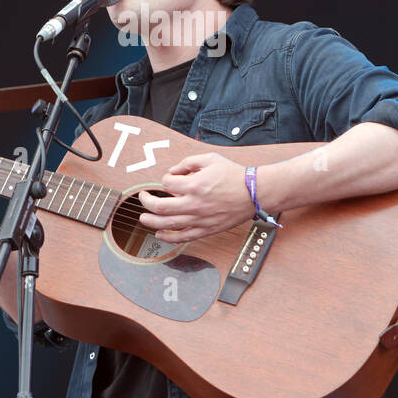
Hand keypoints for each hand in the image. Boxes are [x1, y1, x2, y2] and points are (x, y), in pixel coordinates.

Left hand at [136, 152, 255, 242]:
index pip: (167, 183)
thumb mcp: (210, 159)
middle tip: (143, 197)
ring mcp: (200, 219)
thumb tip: (173, 172)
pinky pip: (183, 237)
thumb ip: (188, 162)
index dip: (164, 179)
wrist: (254, 193)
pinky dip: (168, 237)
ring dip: (151, 221)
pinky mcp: (206, 230)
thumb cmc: (234, 175)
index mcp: (195, 185)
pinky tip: (159, 234)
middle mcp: (194, 204)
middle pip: (160, 206)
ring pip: (167, 224)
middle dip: (147, 201)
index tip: (169, 179)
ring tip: (143, 218)